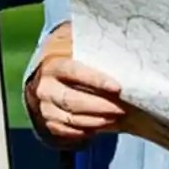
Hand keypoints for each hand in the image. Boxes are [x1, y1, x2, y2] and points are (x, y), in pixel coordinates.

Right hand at [27, 26, 125, 143]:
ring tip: (116, 116)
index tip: (117, 88)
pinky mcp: (48, 122)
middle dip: (101, 106)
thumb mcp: (76, 44)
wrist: (49, 75)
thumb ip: (91, 42)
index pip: (74, 73)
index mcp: (53, 65)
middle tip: (123, 107)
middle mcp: (45, 87)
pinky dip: (86, 129)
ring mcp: (45, 107)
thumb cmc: (71, 57)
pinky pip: (68, 131)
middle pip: (73, 100)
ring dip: (97, 120)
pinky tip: (102, 124)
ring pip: (72, 118)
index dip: (96, 81)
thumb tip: (117, 37)